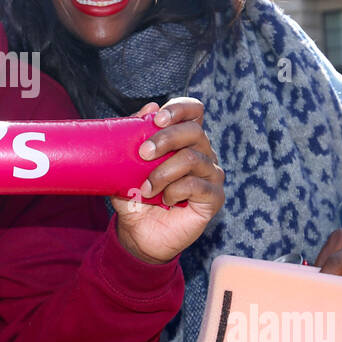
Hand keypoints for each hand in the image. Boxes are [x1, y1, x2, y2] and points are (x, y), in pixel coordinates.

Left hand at [110, 98, 224, 265]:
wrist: (139, 234)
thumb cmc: (135, 196)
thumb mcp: (126, 165)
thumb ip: (135, 136)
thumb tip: (149, 108)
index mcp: (184, 139)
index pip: (193, 111)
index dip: (180, 108)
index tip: (158, 118)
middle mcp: (202, 152)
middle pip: (194, 130)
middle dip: (165, 138)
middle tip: (143, 153)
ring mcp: (210, 174)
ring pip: (192, 158)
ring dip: (163, 172)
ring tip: (148, 189)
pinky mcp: (214, 197)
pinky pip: (197, 185)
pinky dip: (175, 191)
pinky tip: (165, 200)